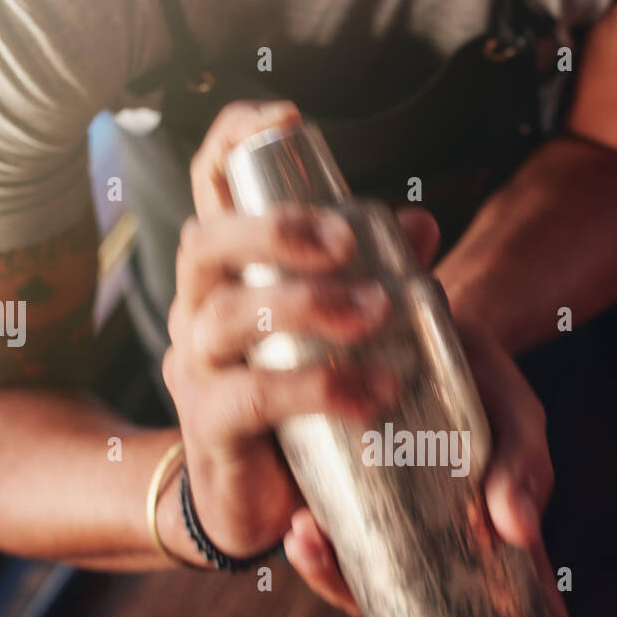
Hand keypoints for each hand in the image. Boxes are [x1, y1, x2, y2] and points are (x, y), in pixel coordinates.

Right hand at [162, 100, 404, 560]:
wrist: (256, 500)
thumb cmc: (301, 401)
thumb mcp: (341, 332)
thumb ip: (376, 275)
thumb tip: (421, 223)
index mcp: (226, 274)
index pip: (211, 188)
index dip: (234, 141)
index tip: (287, 116)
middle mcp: (197, 311)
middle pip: (207, 241)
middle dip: (277, 230)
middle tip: (346, 242)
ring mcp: (196, 368)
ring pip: (227, 316)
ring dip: (307, 305)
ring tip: (378, 314)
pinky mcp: (210, 427)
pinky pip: (254, 396)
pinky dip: (319, 387)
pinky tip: (374, 394)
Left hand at [285, 286, 569, 616]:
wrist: (423, 331)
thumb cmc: (481, 381)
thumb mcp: (515, 412)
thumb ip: (525, 462)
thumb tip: (516, 529)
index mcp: (505, 547)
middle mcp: (454, 555)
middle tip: (354, 616)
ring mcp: (404, 538)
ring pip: (371, 594)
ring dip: (333, 583)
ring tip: (310, 540)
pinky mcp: (360, 513)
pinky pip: (340, 552)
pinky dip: (319, 552)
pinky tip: (303, 527)